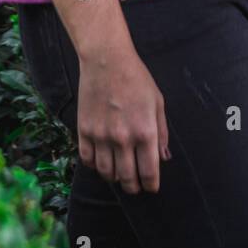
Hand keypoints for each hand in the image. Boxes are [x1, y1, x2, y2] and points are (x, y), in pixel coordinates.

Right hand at [77, 44, 170, 192]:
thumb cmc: (136, 78)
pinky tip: (102, 161)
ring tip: (119, 175)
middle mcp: (123, 138)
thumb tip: (163, 157)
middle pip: (127, 178)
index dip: (151, 185)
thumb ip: (162, 132)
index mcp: (145, 131)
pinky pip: (88, 160)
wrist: (107, 60)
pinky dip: (95, 166)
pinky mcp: (84, 130)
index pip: (149, 172)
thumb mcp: (158, 102)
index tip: (151, 187)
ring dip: (114, 178)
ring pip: (107, 173)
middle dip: (133, 187)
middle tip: (135, 186)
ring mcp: (101, 136)